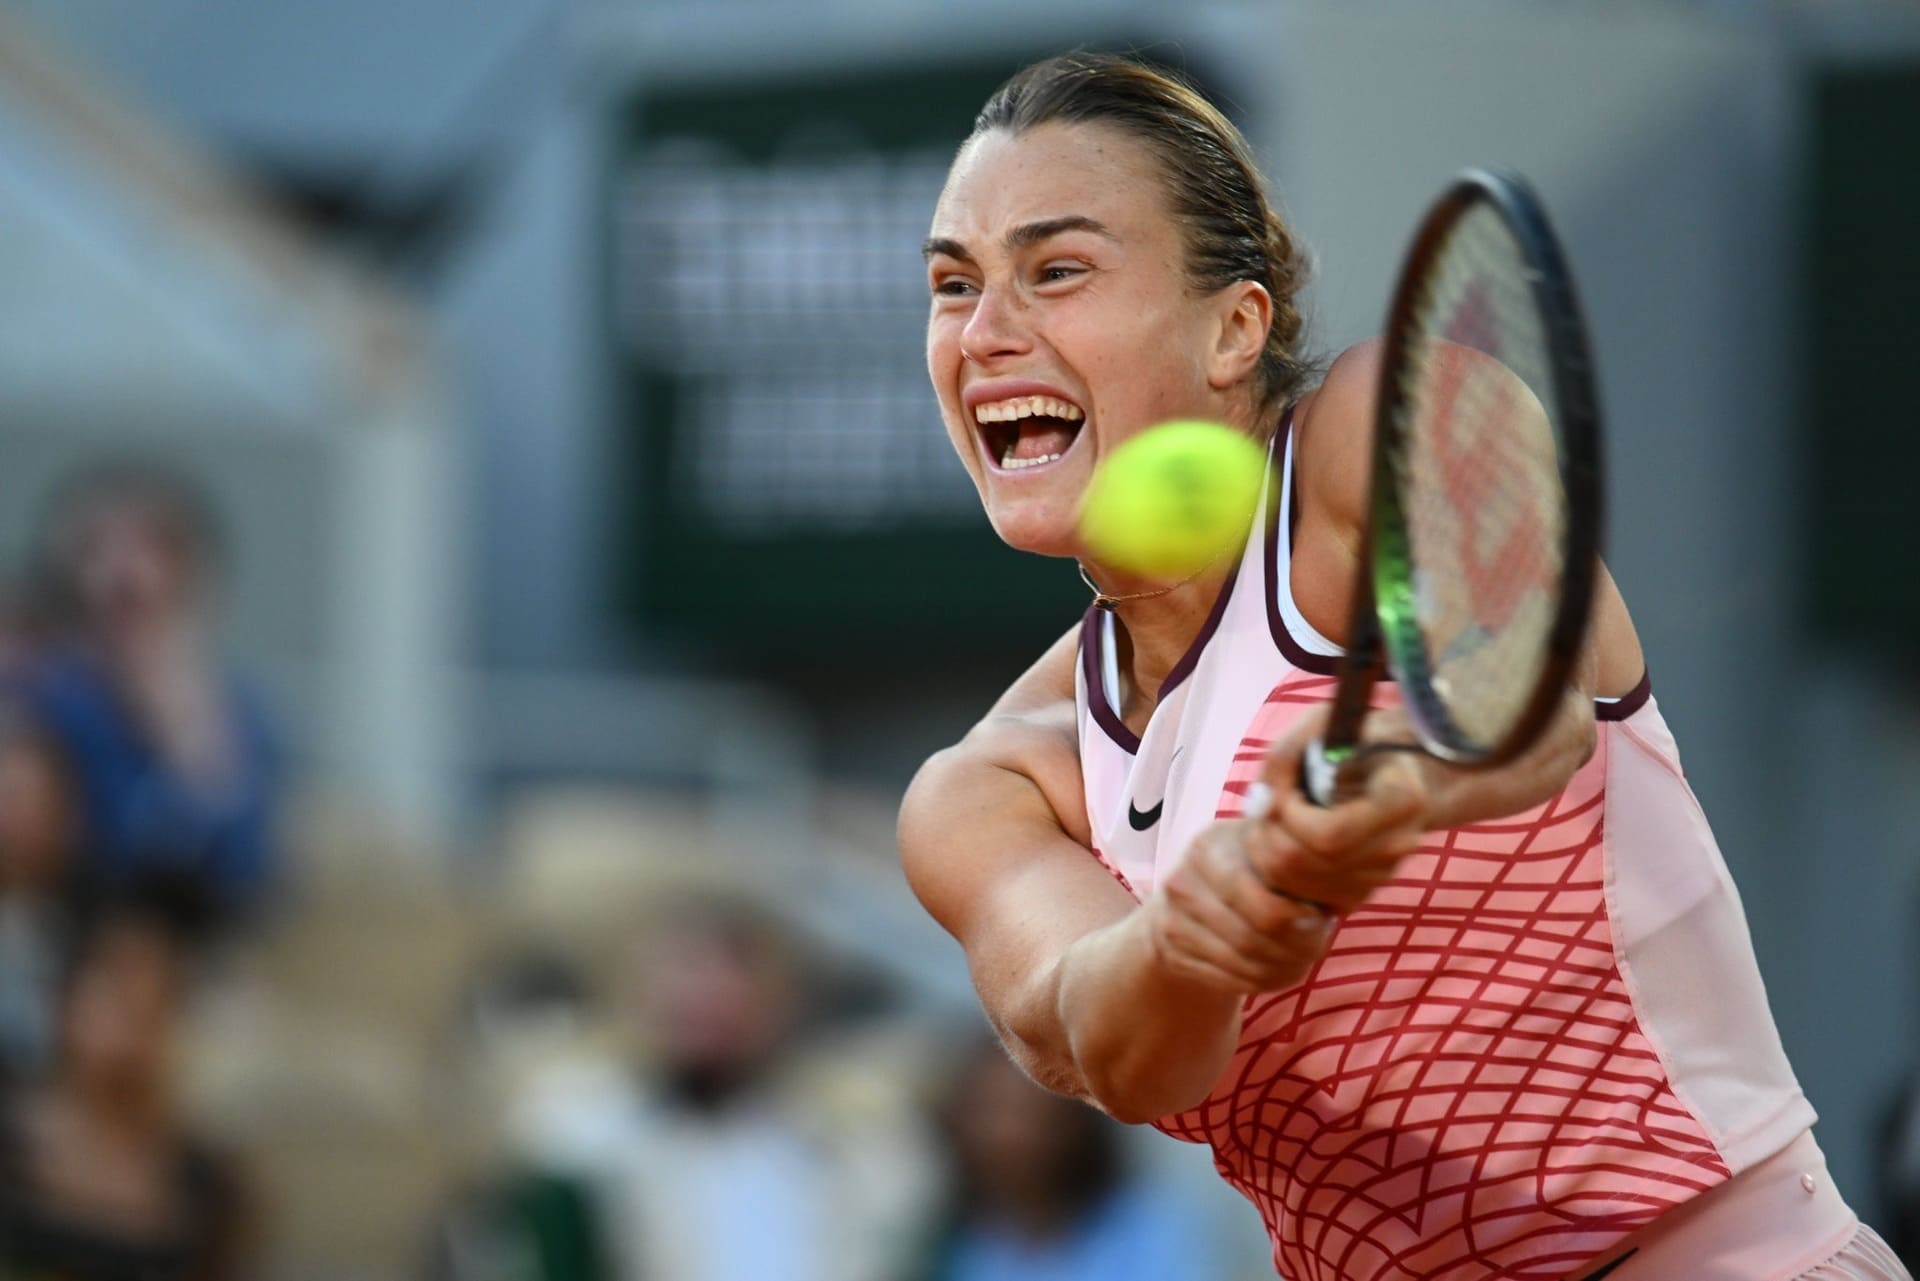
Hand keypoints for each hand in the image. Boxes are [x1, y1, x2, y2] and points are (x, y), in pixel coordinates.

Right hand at [1142, 814, 1336, 994]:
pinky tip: (1278, 969)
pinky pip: (1231, 980)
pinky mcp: (1173, 955)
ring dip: (1285, 968)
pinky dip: (1264, 981)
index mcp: (1211, 848)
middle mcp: (1183, 884)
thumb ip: (1293, 869)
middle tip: (1318, 944)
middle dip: (1297, 949)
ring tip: (1302, 957)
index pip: (1268, 905)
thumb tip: (1326, 914)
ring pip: (1245, 964)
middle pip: (1255, 938)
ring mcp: (1173, 922)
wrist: (1185, 898)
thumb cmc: (1242, 869)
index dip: (1304, 921)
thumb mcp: (1262, 852)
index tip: (1324, 919)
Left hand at [1252, 706, 1430, 913]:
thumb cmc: (1357, 739)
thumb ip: (1287, 755)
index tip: (1286, 793)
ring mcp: (1381, 875)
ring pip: (1299, 888)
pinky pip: (1305, 899)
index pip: (1328, 835)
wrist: (1400, 769)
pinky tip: (1288, 841)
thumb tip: (1260, 803)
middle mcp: (1397, 845)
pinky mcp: (1362, 893)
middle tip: (1267, 809)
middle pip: (1306, 865)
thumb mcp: (1324, 725)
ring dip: (1268, 855)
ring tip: (1274, 822)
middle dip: (1269, 836)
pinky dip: (1281, 875)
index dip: (1290, 816)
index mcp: (1400, 800)